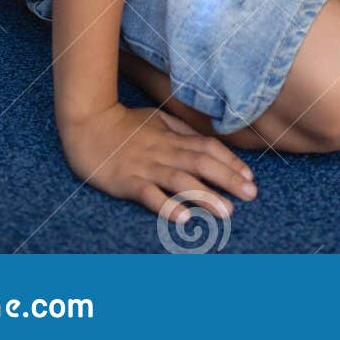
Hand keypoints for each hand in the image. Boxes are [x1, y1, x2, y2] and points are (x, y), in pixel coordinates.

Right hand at [59, 101, 257, 220]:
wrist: (88, 123)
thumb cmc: (125, 124)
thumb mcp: (157, 120)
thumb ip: (180, 131)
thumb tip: (206, 143)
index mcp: (172, 137)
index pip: (208, 147)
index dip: (230, 161)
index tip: (250, 177)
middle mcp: (164, 151)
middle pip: (201, 163)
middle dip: (228, 178)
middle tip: (251, 194)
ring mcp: (146, 166)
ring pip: (180, 180)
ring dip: (205, 195)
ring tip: (227, 211)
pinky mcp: (127, 181)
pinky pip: (149, 195)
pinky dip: (167, 206)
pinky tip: (182, 219)